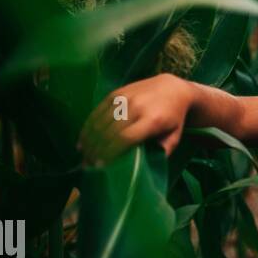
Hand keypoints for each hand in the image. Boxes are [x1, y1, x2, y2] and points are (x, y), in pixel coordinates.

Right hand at [77, 74, 192, 166]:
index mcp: (153, 120)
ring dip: (89, 140)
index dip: (110, 153)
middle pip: (110, 132)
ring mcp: (125, 98)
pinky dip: (88, 126)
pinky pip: (97, 111)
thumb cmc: (174, 118)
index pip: (126, 138)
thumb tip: (145, 168)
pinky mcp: (116, 93)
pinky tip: (83, 139)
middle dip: (96, 151)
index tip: (101, 167)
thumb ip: (161, 152)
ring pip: (100, 122)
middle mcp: (137, 107)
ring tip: (83, 156)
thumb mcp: (174, 137)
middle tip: (88, 165)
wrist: (173, 88)